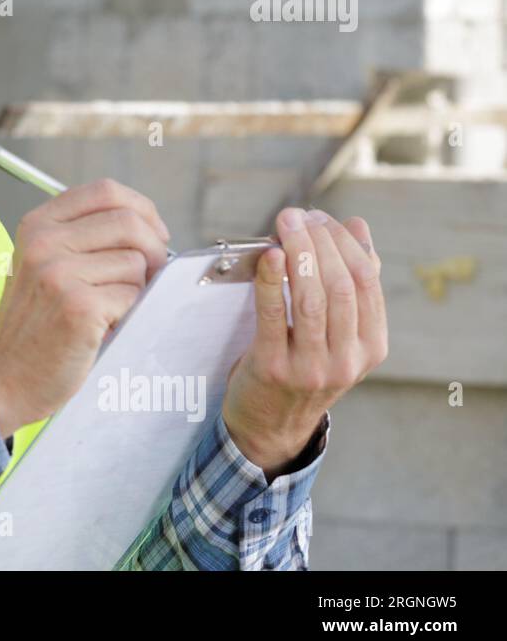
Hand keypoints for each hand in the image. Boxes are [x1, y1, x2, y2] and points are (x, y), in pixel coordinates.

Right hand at [0, 178, 170, 438]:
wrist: (6, 374)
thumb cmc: (37, 321)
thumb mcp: (45, 263)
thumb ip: (85, 236)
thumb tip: (151, 228)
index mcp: (38, 224)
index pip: (105, 191)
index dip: (141, 209)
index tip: (153, 233)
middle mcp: (45, 242)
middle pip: (129, 223)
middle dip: (154, 249)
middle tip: (151, 275)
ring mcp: (59, 273)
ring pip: (135, 263)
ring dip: (135, 289)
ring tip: (108, 309)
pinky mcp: (78, 306)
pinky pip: (133, 296)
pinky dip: (128, 315)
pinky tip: (103, 327)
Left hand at [222, 208, 388, 479]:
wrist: (270, 425)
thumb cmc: (303, 367)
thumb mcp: (338, 334)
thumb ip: (350, 284)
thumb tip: (359, 227)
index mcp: (372, 347)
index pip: (368, 282)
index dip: (346, 243)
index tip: (323, 218)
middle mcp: (347, 360)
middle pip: (341, 287)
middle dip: (320, 242)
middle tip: (299, 215)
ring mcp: (312, 368)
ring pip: (312, 300)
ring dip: (298, 253)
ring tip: (285, 224)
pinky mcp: (274, 369)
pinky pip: (273, 316)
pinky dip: (272, 281)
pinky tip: (268, 255)